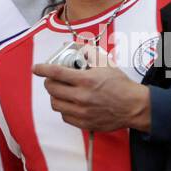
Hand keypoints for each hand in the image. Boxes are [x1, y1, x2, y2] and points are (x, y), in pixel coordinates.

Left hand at [33, 47, 150, 132]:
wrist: (133, 106)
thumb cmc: (121, 85)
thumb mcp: (106, 64)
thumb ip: (89, 53)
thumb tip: (75, 47)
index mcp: (86, 80)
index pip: (56, 72)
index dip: (43, 69)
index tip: (36, 68)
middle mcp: (81, 97)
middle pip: (52, 89)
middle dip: (49, 82)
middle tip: (52, 80)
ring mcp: (82, 112)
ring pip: (55, 104)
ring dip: (55, 96)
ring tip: (60, 92)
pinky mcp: (84, 123)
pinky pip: (64, 116)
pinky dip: (64, 109)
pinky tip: (69, 103)